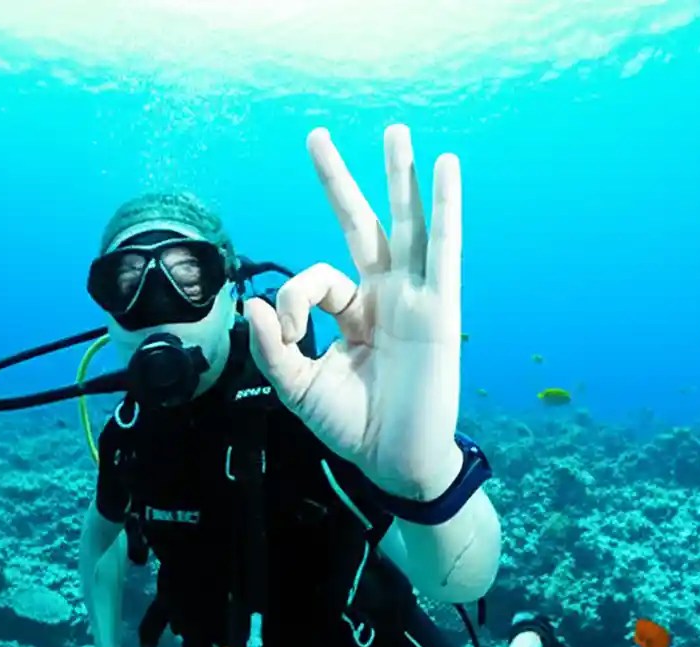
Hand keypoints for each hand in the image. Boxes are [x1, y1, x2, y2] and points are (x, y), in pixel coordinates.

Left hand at [244, 124, 463, 498]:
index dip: (294, 298)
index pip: (316, 279)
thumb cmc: (352, 426)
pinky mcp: (441, 309)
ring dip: (400, 177)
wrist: (394, 462)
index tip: (288, 331)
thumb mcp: (298, 387)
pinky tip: (447, 168)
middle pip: (361, 225)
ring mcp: (415, 298)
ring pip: (405, 225)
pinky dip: (447, 207)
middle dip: (340, 182)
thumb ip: (273, 348)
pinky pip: (444, 249)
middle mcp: (385, 296)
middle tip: (314, 136)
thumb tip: (252, 303)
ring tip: (395, 131)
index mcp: (353, 312)